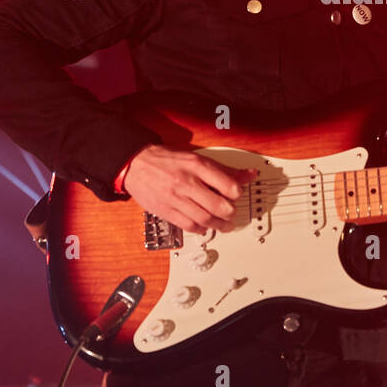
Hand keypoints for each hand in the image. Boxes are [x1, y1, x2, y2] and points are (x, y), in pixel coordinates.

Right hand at [120, 144, 255, 235]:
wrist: (136, 164)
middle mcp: (187, 182)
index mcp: (197, 165)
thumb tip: (249, 175)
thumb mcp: (198, 158)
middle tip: (232, 213)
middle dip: (230, 213)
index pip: (228, 185)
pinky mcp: (166, 211)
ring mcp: (175, 198)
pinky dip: (201, 229)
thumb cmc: (168, 160)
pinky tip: (205, 226)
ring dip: (219, 225)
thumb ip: (224, 170)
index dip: (237, 193)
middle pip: (218, 206)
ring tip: (224, 224)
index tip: (236, 195)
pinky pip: (189, 226)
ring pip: (205, 219)